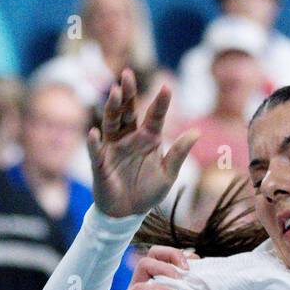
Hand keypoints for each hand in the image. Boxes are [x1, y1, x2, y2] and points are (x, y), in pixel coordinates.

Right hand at [89, 71, 198, 218]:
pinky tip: (92, 132)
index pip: (154, 116)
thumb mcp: (168, 174)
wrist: (128, 214)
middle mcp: (129, 138)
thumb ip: (179, 153)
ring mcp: (113, 148)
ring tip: (114, 92)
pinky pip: (95, 151)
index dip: (160, 102)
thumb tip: (196, 133)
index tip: (167, 87)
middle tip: (128, 75)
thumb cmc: (148, 192)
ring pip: (110, 123)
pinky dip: (92, 142)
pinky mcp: (100, 163)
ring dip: (111, 108)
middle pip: (127, 111)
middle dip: (127, 93)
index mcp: (148, 139)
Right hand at [112, 245, 195, 289]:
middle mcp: (141, 285)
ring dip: (165, 268)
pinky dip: (154, 289)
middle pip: (151, 255)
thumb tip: (203, 273)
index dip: (177, 254)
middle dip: (170, 255)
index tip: (196, 260)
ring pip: (143, 265)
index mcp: (154, 283)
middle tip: (186, 270)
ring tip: (180, 280)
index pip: (160, 256)